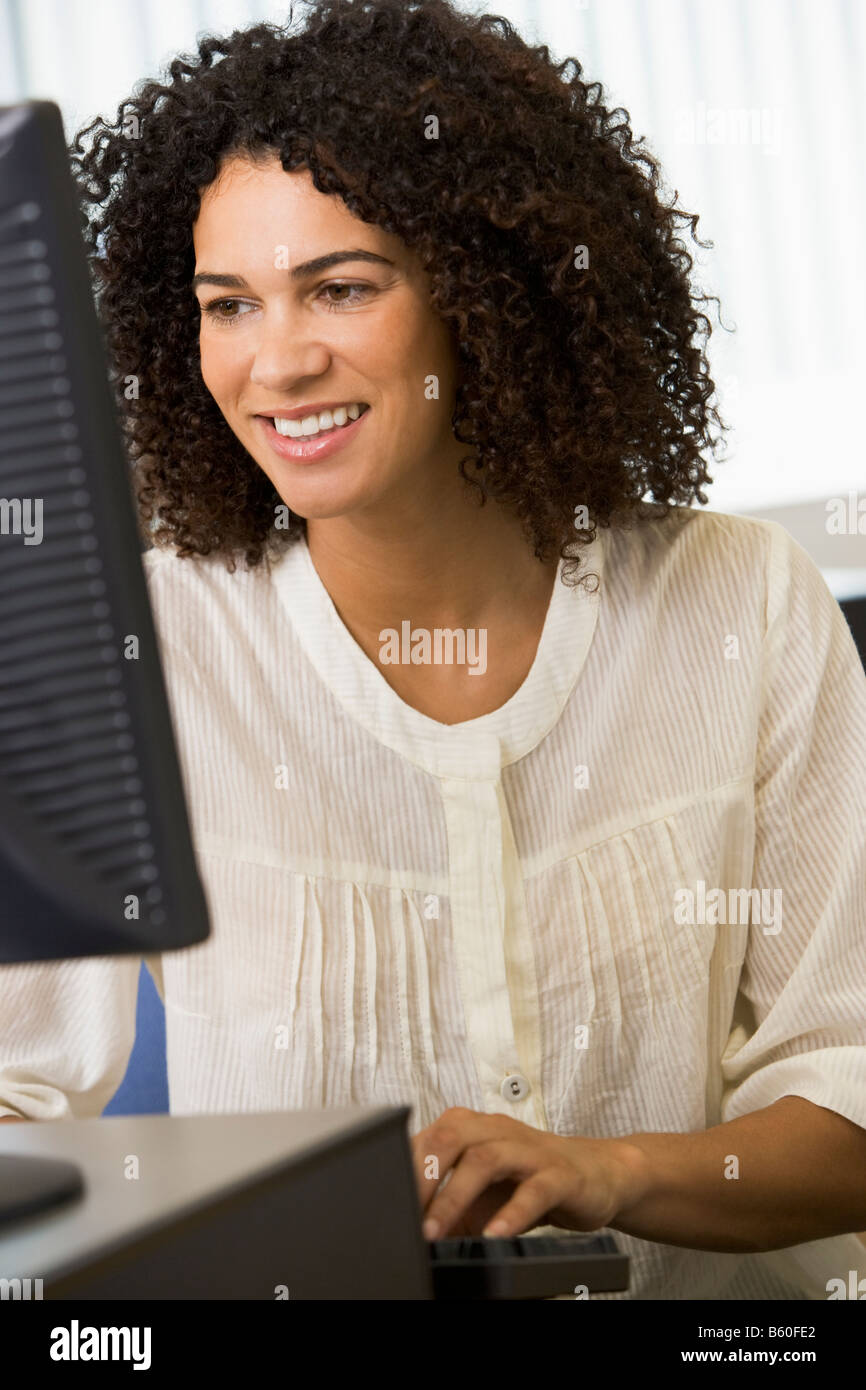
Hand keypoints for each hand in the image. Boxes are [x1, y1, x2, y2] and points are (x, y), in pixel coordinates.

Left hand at [410, 1106, 650, 1239]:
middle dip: (422, 1176)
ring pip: (486, 1159)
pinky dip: (511, 1214)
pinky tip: (494, 1236)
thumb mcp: (480, 1192)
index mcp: (472, 1127)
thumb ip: (445, 1204)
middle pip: (451, 1137)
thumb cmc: (529, 1179)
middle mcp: (497, 1130)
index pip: (427, 1138)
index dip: (403, 1168)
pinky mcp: (560, 1175)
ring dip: (455, 1196)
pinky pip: (534, 1191)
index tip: (385, 1203)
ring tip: (436, 1231)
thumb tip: (405, 1231)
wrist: (595, 1174)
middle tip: (404, 1215)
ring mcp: (529, 1150)